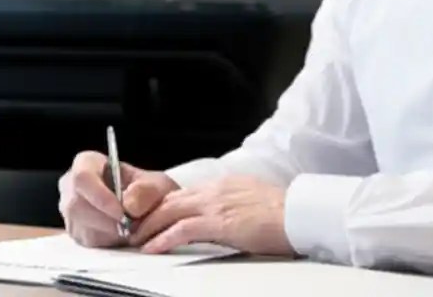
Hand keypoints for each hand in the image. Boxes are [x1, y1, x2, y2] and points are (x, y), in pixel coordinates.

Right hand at [58, 151, 179, 247]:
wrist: (145, 207)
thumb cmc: (146, 190)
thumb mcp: (155, 184)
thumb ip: (147, 191)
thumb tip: (128, 207)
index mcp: (86, 163)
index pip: (83, 177)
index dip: (101, 197)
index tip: (123, 212)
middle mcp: (71, 186)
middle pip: (79, 206)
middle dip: (109, 221)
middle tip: (132, 226)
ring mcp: (70, 212)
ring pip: (84, 227)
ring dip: (111, 233)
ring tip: (130, 229)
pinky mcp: (75, 233)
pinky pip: (88, 242)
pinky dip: (109, 242)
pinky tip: (121, 235)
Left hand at [128, 175, 293, 256]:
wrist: (300, 213)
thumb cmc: (282, 213)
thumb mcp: (249, 201)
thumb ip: (228, 205)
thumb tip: (216, 218)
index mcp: (221, 185)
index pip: (182, 194)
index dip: (161, 206)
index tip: (148, 217)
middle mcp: (213, 190)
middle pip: (169, 200)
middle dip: (146, 215)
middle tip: (132, 229)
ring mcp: (215, 204)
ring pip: (169, 212)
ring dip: (148, 227)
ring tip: (135, 240)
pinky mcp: (219, 222)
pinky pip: (182, 230)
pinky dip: (163, 239)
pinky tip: (152, 248)